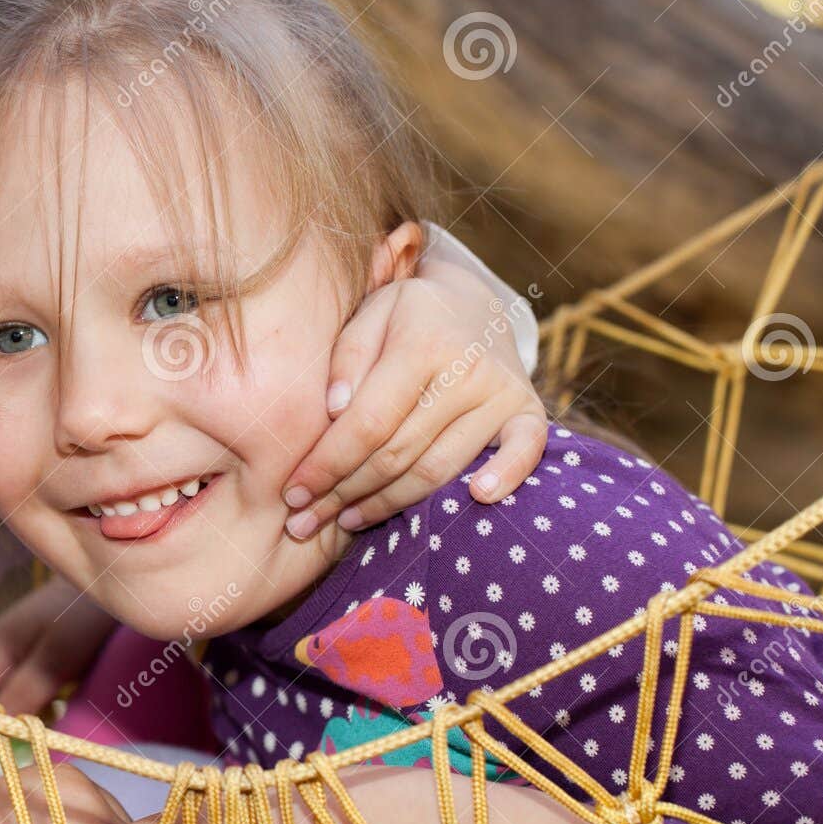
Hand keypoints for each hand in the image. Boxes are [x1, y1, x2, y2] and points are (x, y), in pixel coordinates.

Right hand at [0, 577, 116, 783]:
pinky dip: (19, 716)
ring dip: (2, 732)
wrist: (106, 579)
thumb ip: (25, 690)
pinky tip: (39, 726)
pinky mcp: (24, 656)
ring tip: (19, 760)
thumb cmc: (83, 614)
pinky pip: (11, 694)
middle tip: (4, 781)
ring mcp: (4, 653)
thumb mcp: (57, 655)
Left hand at [283, 256, 547, 539]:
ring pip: (439, 470)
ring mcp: (502, 394)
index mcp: (422, 346)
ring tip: (346, 521)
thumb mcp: (369, 316)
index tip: (293, 494)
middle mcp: (467, 372)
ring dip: (389, 505)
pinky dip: (507, 477)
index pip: (366, 424)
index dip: (327, 465)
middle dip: (344, 494)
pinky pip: (526, 451)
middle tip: (305, 521)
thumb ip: (347, 359)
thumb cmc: (407, 317)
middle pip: (398, 455)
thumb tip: (335, 410)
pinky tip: (478, 499)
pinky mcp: (529, 410)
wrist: (474, 301)